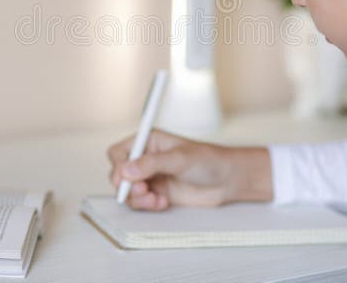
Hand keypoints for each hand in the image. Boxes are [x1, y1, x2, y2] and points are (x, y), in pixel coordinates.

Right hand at [107, 129, 271, 210]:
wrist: (228, 180)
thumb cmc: (209, 160)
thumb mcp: (179, 159)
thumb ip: (151, 164)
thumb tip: (126, 169)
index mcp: (149, 142)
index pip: (119, 152)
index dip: (118, 165)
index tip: (126, 177)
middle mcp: (147, 159)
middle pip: (118, 174)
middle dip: (127, 185)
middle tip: (143, 190)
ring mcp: (151, 177)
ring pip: (128, 191)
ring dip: (137, 198)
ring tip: (155, 199)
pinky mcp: (158, 193)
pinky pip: (140, 202)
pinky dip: (147, 205)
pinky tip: (163, 202)